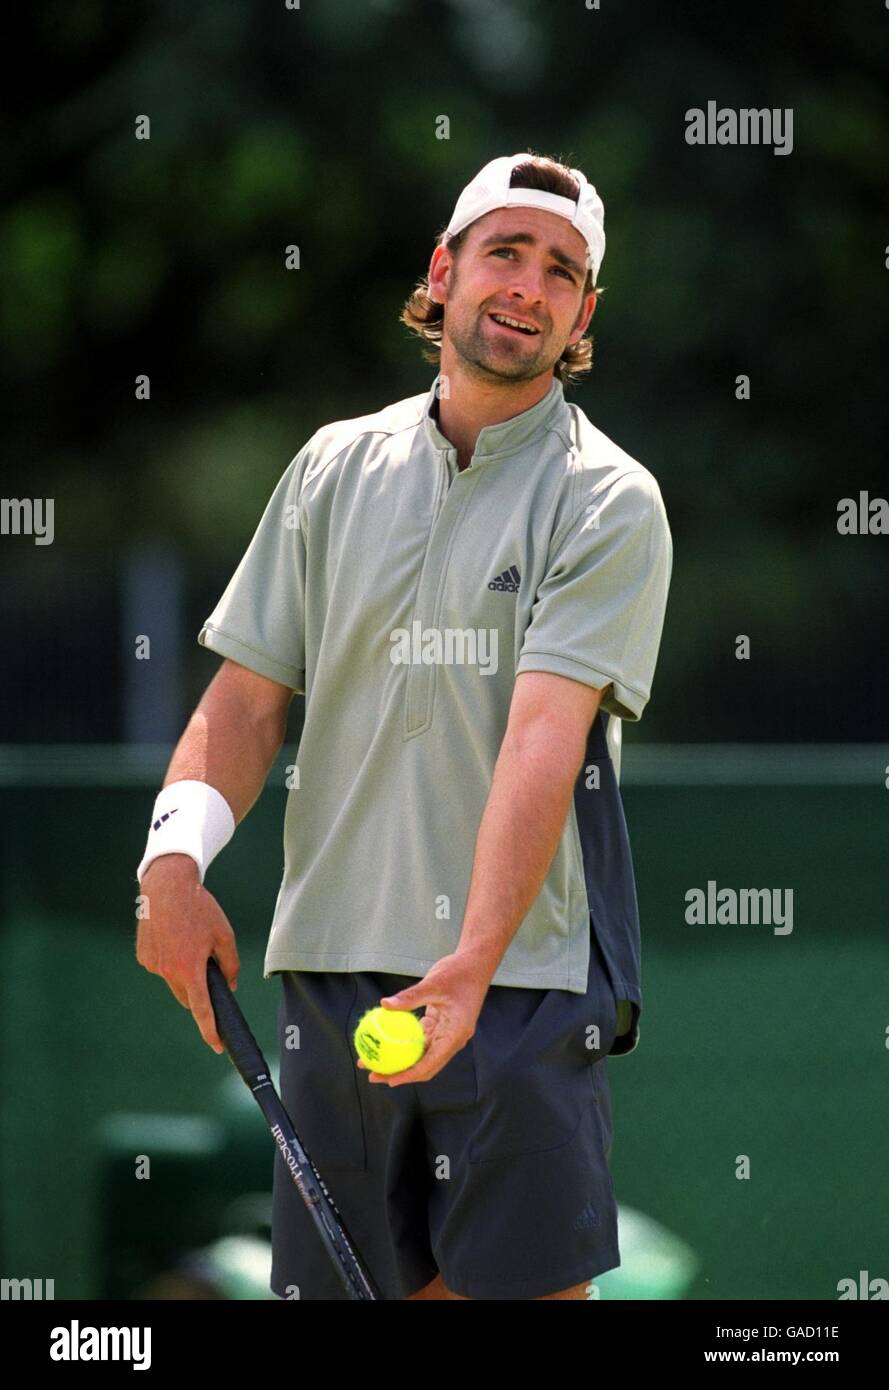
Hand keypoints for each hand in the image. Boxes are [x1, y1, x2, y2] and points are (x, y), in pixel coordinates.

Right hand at [135, 854, 239, 1054]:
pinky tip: (174, 939)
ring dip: (184, 973)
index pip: (201, 1008)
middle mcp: (167, 971)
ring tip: (189, 943)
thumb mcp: (224, 935)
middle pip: (188, 996)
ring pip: (174, 981)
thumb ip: (230, 965)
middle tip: (208, 967)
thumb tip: (229, 986)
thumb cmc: (199, 908)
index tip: (216, 1046)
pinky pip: (162, 968)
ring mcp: (152, 965)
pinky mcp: (143, 957)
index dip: (209, 1030)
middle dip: (199, 991)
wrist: (167, 886)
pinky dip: (170, 961)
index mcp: (189, 968)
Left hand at [356, 950, 490, 1086]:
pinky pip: (420, 1038)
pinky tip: (386, 1038)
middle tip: (373, 1074)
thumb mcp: (433, 983)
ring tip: (373, 1059)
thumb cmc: (458, 973)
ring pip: (421, 1054)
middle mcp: (452, 1039)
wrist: (475, 964)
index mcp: (455, 1036)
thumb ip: (410, 997)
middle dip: (399, 1073)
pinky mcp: (440, 1025)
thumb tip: (384, 1005)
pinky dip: (403, 1041)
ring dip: (399, 1058)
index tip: (387, 1080)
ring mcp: (446, 1033)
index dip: (408, 1075)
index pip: (429, 1064)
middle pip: (424, 1065)